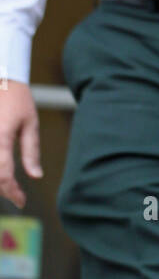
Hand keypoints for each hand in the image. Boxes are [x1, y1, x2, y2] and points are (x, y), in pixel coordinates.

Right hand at [0, 80, 42, 208]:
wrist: (2, 77)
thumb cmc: (17, 98)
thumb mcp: (30, 123)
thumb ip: (31, 151)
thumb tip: (36, 176)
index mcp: (0, 138)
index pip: (4, 176)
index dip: (13, 193)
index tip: (22, 201)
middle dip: (4, 189)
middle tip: (17, 194)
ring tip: (8, 184)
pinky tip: (1, 170)